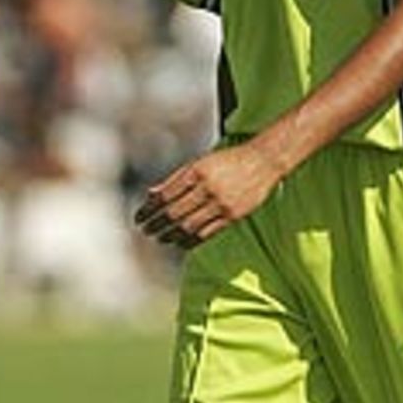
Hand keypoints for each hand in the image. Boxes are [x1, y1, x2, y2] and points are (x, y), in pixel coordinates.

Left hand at [135, 141, 283, 247]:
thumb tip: (150, 195)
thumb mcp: (199, 163)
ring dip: (170, 235)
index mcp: (197, 171)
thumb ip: (175, 179)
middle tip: (145, 230)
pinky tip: (179, 243)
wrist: (263, 161)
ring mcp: (222, 203)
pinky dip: (190, 240)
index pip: (165, 195)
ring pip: (189, 226)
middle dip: (156, 224)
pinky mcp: (233, 216)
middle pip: (174, 213)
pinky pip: (207, 233)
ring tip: (159, 238)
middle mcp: (208, 188)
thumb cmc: (227, 160)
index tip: (139, 217)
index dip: (149, 209)